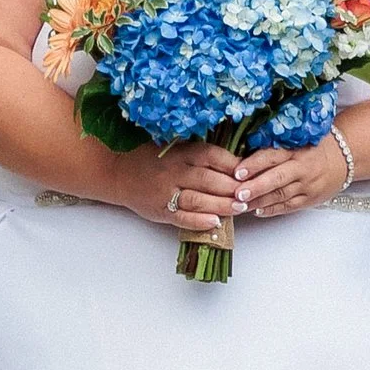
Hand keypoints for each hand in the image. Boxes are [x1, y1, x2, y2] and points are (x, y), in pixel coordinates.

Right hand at [119, 141, 249, 239]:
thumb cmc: (150, 158)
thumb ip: (199, 154)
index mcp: (180, 152)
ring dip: (222, 205)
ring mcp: (166, 192)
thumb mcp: (174, 147)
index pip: (212, 156)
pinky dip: (199, 221)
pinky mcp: (160, 210)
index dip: (233, 164)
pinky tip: (215, 223)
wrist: (117, 172)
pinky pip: (182, 217)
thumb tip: (235, 160)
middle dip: (233, 188)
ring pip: (199, 200)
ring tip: (240, 208)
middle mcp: (174, 171)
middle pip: (209, 180)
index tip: (249, 171)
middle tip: (251, 193)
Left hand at [232, 136, 349, 218]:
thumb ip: (275, 143)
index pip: (273, 156)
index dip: (255, 164)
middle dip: (256, 187)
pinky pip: (289, 206)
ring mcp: (307, 185)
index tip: (237, 171)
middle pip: (277, 178)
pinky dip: (272, 209)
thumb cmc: (315, 146)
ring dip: (259, 201)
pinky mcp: (310, 199)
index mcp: (297, 149)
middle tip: (238, 194)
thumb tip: (243, 147)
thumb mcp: (298, 138)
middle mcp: (303, 167)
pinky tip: (258, 211)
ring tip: (240, 205)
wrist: (345, 158)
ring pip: (281, 195)